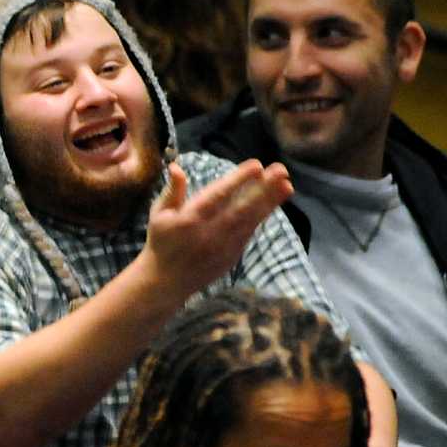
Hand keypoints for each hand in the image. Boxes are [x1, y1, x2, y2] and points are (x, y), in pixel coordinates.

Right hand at [142, 160, 292, 298]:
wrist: (166, 282)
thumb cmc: (161, 242)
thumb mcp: (158, 214)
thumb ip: (171, 191)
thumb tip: (176, 166)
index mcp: (189, 219)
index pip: (217, 196)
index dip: (237, 181)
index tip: (256, 165)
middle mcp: (210, 233)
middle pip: (241, 208)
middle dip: (263, 189)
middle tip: (281, 170)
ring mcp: (223, 246)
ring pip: (250, 220)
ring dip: (270, 201)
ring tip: (287, 184)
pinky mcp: (232, 255)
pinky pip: (250, 231)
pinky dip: (263, 215)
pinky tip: (275, 201)